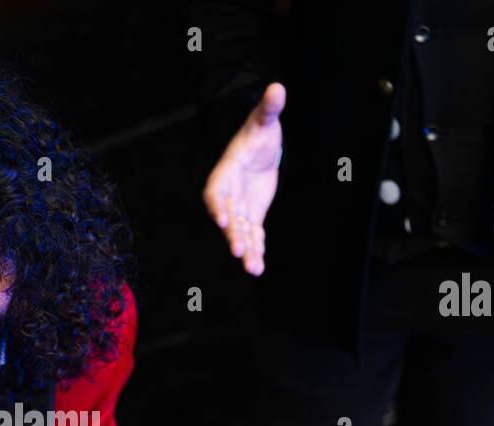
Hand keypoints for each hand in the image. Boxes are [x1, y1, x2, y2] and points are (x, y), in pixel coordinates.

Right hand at [203, 82, 285, 276]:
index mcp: (226, 171)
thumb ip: (270, 108)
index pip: (216, 190)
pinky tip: (259, 266)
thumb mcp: (265, 120)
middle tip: (238, 251)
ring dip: (246, 249)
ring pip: (240, 231)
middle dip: (232, 234)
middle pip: (227, 217)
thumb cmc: (259, 130)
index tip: (222, 219)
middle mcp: (229, 193)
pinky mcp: (251, 214)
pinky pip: (253, 234)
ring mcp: (240, 206)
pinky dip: (256, 249)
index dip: (217, 205)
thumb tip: (277, 88)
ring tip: (253, 268)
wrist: (262, 146)